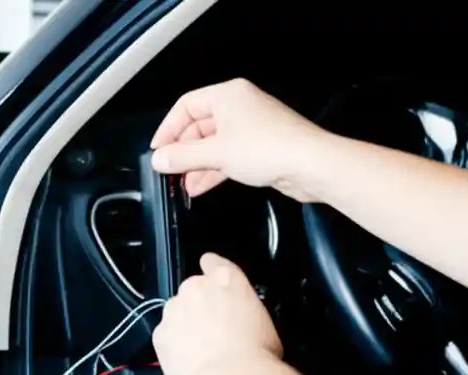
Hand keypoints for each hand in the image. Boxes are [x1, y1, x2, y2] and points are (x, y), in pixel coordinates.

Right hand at [150, 78, 334, 200]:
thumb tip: (160, 158)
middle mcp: (240, 107)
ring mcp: (251, 128)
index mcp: (228, 95)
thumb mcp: (216, 153)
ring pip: (213, 144)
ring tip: (183, 183)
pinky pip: (228, 156)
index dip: (168, 129)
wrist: (310, 165)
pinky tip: (200, 185)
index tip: (158, 150)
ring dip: (197, 164)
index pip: (186, 106)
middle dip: (183, 151)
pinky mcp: (260, 148)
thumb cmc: (273, 147)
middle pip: (199, 126)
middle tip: (169, 169)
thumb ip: (182, 156)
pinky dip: (213, 170)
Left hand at [153, 254, 283, 374]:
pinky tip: (189, 362)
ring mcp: (174, 309)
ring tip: (202, 352)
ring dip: (184, 326)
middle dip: (199, 308)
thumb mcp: (263, 320)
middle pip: (192, 292)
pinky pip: (165, 336)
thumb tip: (240, 318)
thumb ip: (243, 308)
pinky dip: (173, 346)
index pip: (213, 263)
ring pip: (176, 314)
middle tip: (214, 332)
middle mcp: (197, 287)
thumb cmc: (256, 353)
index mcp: (227, 278)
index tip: (210, 275)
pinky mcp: (160, 333)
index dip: (211, 270)